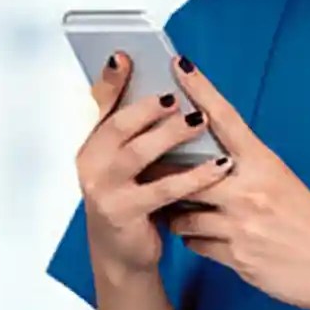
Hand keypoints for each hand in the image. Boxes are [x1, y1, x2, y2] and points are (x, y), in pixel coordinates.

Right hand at [74, 51, 235, 283]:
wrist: (122, 254)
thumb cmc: (131, 198)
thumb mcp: (127, 162)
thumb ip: (138, 130)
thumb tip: (168, 89)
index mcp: (93, 143)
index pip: (100, 103)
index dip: (111, 79)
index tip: (125, 55)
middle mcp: (91, 163)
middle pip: (119, 125)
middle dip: (148, 107)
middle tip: (175, 95)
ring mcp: (104, 189)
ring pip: (138, 154)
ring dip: (169, 135)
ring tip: (197, 121)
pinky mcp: (124, 213)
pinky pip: (163, 189)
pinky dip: (193, 176)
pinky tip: (217, 165)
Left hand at [164, 54, 309, 309]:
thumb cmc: (308, 222)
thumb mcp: (282, 182)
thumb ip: (245, 169)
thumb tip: (207, 158)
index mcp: (265, 164)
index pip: (226, 118)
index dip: (201, 90)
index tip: (179, 64)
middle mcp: (251, 190)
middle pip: (187, 172)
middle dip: (164, 174)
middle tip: (147, 168)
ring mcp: (241, 224)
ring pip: (183, 214)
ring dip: (177, 214)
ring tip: (180, 211)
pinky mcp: (236, 256)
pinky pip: (194, 243)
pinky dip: (193, 240)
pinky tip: (203, 237)